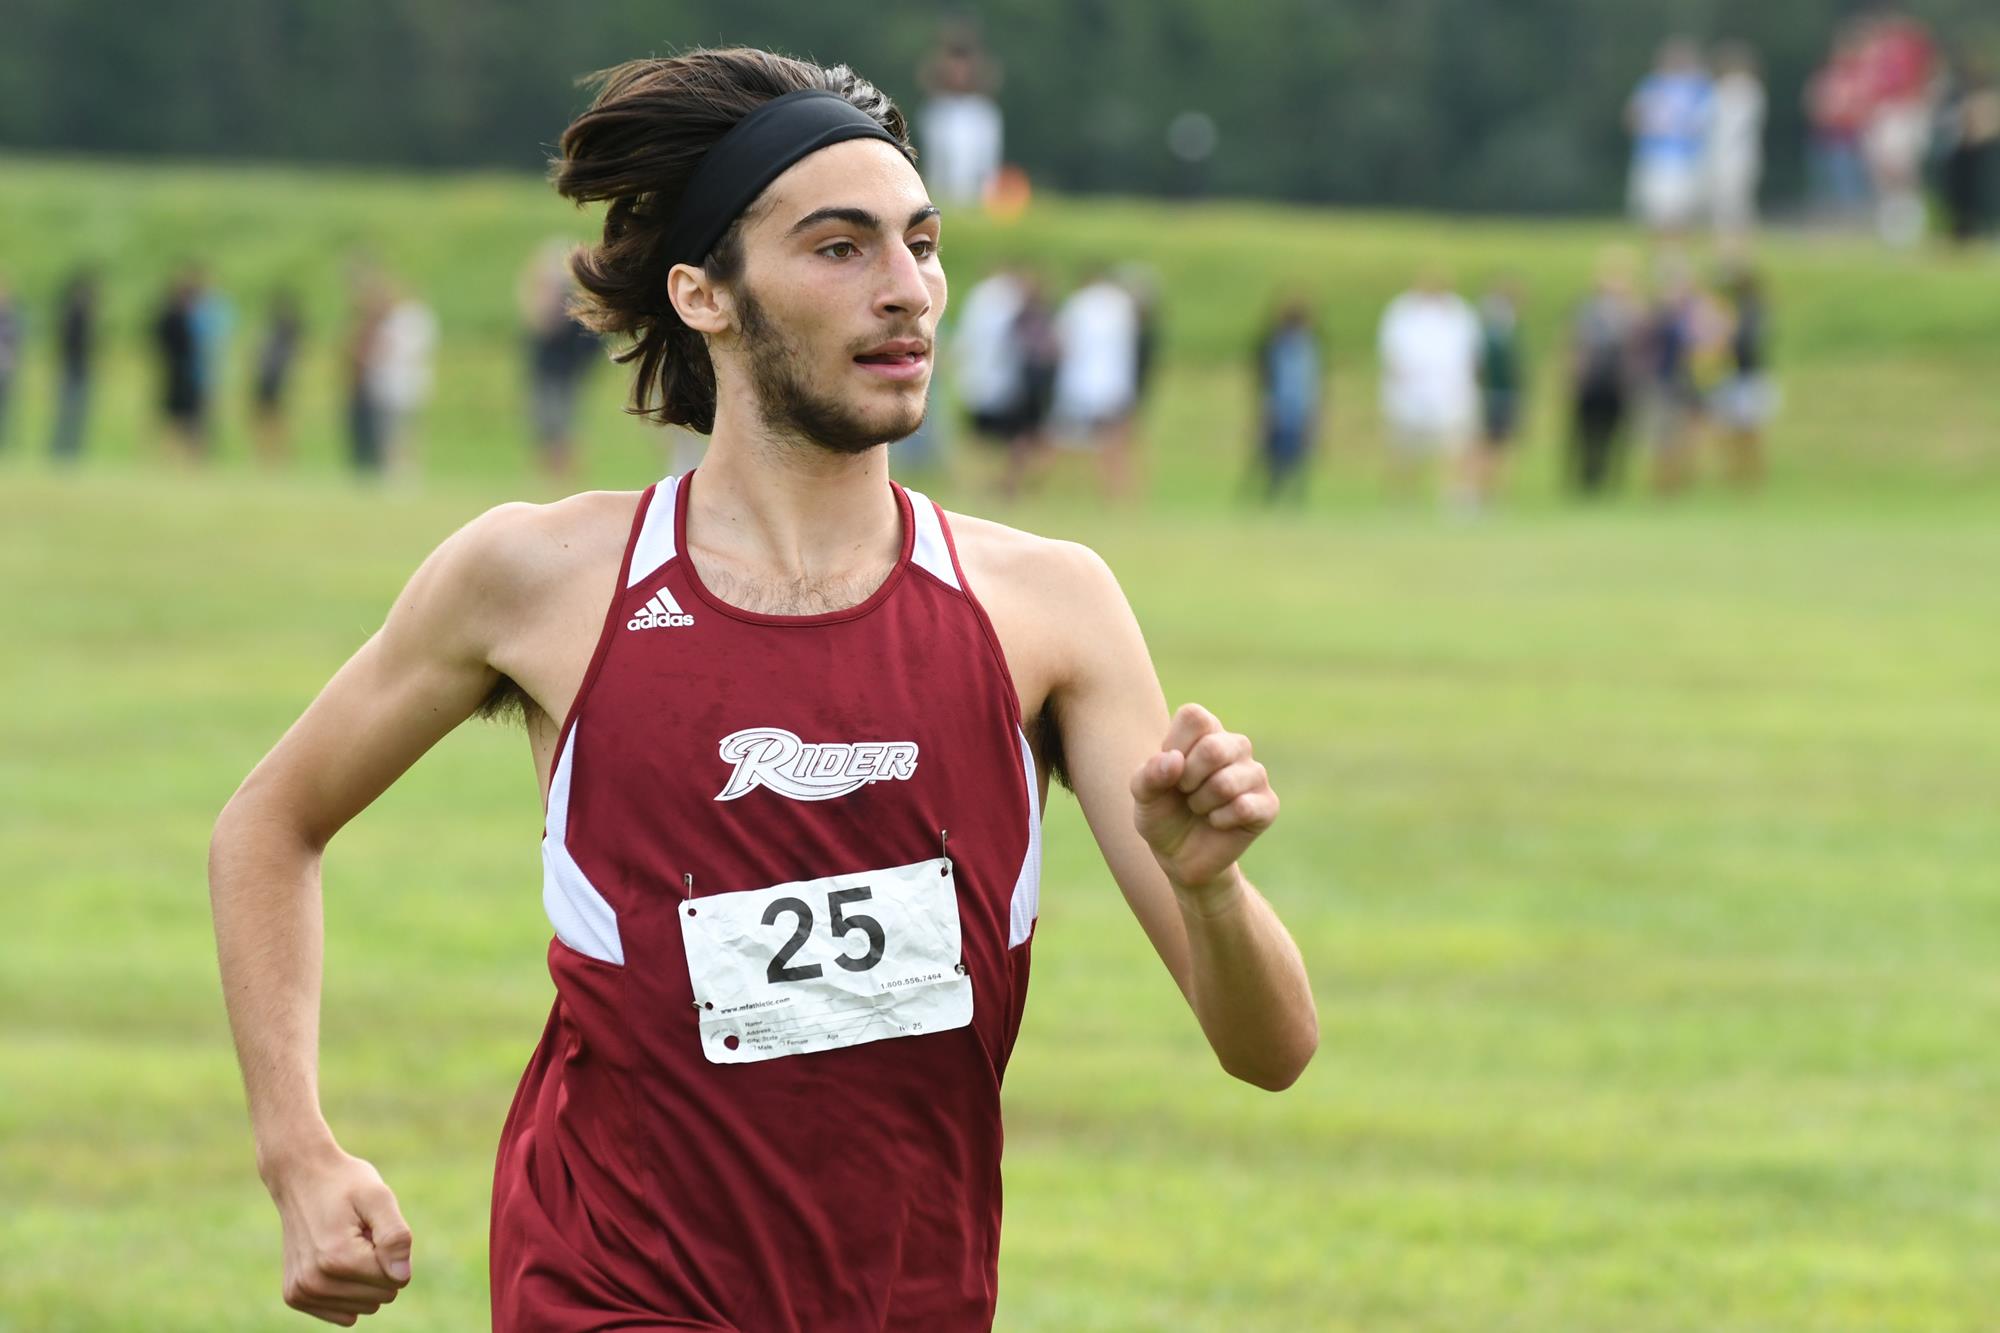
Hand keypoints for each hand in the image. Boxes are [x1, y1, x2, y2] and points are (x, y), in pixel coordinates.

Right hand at [266, 1147, 411, 1324]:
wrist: (301, 1176)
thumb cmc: (345, 1183)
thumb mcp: (378, 1196)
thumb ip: (395, 1235)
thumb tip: (401, 1276)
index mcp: (338, 1259)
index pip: (396, 1281)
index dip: (392, 1251)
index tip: (371, 1228)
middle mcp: (314, 1282)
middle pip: (381, 1297)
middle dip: (378, 1265)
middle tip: (358, 1235)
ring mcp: (301, 1292)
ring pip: (363, 1307)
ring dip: (362, 1277)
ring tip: (345, 1243)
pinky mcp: (295, 1296)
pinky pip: (343, 1313)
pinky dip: (347, 1290)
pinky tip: (333, 1260)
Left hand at [1130, 703, 1278, 901]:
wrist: (1180, 856)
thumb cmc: (1163, 814)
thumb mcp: (1142, 795)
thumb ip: (1148, 774)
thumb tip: (1174, 760)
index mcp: (1206, 730)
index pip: (1195, 717)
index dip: (1175, 746)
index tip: (1170, 768)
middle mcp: (1235, 745)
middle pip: (1213, 748)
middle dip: (1187, 780)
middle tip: (1185, 792)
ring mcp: (1255, 774)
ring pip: (1225, 783)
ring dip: (1201, 804)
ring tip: (1200, 808)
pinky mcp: (1268, 804)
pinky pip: (1243, 807)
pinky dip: (1219, 821)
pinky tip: (1218, 822)